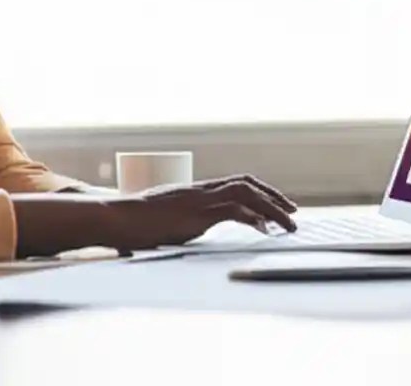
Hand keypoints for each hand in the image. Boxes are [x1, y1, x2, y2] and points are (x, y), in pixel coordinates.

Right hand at [11, 174, 295, 257]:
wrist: (117, 217)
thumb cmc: (135, 221)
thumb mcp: (164, 218)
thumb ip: (180, 219)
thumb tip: (184, 228)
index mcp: (195, 190)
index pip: (236, 181)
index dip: (260, 190)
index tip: (276, 203)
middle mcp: (201, 190)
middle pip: (247, 182)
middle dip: (274, 196)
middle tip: (293, 212)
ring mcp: (200, 199)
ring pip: (247, 193)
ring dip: (272, 208)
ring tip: (289, 224)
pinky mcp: (197, 212)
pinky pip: (234, 210)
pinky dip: (254, 218)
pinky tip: (265, 230)